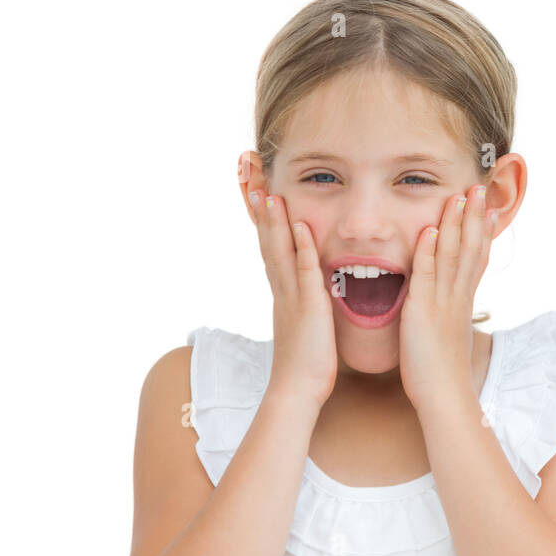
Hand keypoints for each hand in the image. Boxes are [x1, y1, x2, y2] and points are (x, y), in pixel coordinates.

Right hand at [241, 151, 337, 408]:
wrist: (298, 392)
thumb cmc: (308, 360)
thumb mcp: (305, 319)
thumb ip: (306, 296)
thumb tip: (310, 281)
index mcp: (283, 287)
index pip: (268, 239)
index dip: (259, 208)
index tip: (253, 177)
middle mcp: (282, 287)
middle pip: (264, 234)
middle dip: (255, 198)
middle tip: (245, 163)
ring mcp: (292, 296)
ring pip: (278, 249)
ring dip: (271, 217)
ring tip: (264, 185)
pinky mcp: (308, 309)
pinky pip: (304, 274)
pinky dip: (301, 248)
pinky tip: (299, 225)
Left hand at [399, 183, 494, 409]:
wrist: (445, 397)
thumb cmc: (442, 375)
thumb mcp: (449, 337)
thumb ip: (448, 316)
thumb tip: (449, 310)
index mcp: (463, 302)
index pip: (477, 258)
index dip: (482, 231)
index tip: (488, 207)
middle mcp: (457, 297)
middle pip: (471, 249)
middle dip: (475, 217)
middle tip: (480, 187)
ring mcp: (442, 303)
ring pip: (452, 255)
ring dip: (456, 224)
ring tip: (461, 196)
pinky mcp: (423, 312)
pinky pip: (426, 276)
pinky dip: (428, 251)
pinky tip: (430, 229)